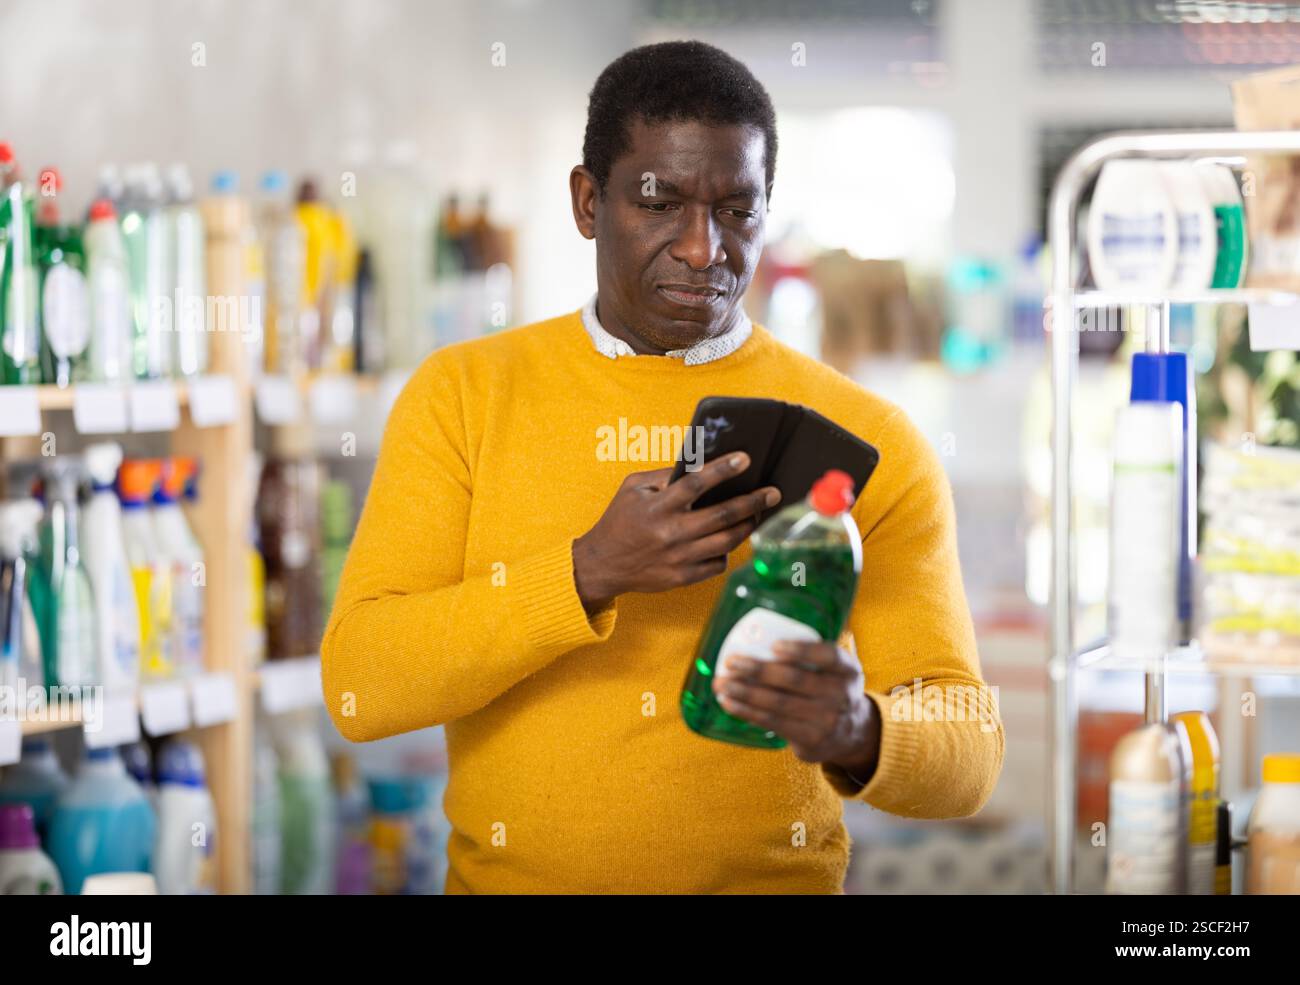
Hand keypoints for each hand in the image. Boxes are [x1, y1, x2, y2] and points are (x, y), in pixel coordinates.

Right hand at [572, 452, 780, 614]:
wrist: (602, 564)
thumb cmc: (620, 520)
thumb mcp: (632, 488)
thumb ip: (664, 475)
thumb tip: (699, 464)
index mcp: (658, 507)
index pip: (697, 483)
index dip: (723, 469)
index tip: (746, 458)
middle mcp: (671, 532)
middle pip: (723, 515)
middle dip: (753, 501)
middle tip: (772, 492)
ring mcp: (679, 558)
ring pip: (727, 541)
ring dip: (748, 526)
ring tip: (758, 515)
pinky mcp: (683, 577)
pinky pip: (718, 563)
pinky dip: (727, 551)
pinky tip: (729, 540)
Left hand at [713, 639, 880, 782]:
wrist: (854, 733)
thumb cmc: (832, 689)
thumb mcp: (836, 670)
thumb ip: (811, 655)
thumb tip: (759, 637)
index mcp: (848, 669)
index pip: (828, 655)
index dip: (801, 650)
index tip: (775, 645)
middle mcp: (840, 695)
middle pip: (795, 680)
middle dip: (758, 670)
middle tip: (731, 661)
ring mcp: (825, 720)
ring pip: (778, 703)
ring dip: (745, 692)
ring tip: (721, 683)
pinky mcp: (809, 739)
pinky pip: (772, 723)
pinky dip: (747, 711)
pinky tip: (729, 702)